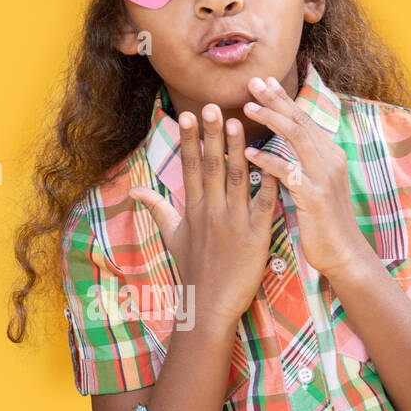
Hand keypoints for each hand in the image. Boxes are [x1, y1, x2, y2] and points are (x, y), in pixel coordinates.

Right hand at [129, 104, 280, 330]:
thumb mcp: (171, 236)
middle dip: (211, 135)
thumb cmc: (191, 269)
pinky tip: (275, 161)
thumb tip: (135, 189)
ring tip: (238, 122)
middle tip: (212, 106)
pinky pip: (264, 204)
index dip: (190, 140)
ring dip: (237, 149)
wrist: (208, 304)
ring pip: (236, 178)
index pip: (190, 167)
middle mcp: (210, 211)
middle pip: (212, 166)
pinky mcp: (256, 236)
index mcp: (192, 209)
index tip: (188, 115)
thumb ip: (157, 208)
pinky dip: (269, 183)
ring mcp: (233, 222)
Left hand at [240, 75, 372, 278]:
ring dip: (271, 119)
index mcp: (328, 155)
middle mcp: (330, 159)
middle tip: (253, 81)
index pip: (303, 119)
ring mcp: (324, 176)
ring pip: (297, 138)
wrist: (343, 253)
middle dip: (276, 99)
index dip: (282, 99)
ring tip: (247, 107)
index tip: (262, 81)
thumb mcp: (312, 184)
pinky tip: (248, 152)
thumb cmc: (322, 220)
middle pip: (300, 121)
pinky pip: (288, 172)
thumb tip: (278, 142)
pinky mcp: (315, 196)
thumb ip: (298, 161)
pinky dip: (268, 160)